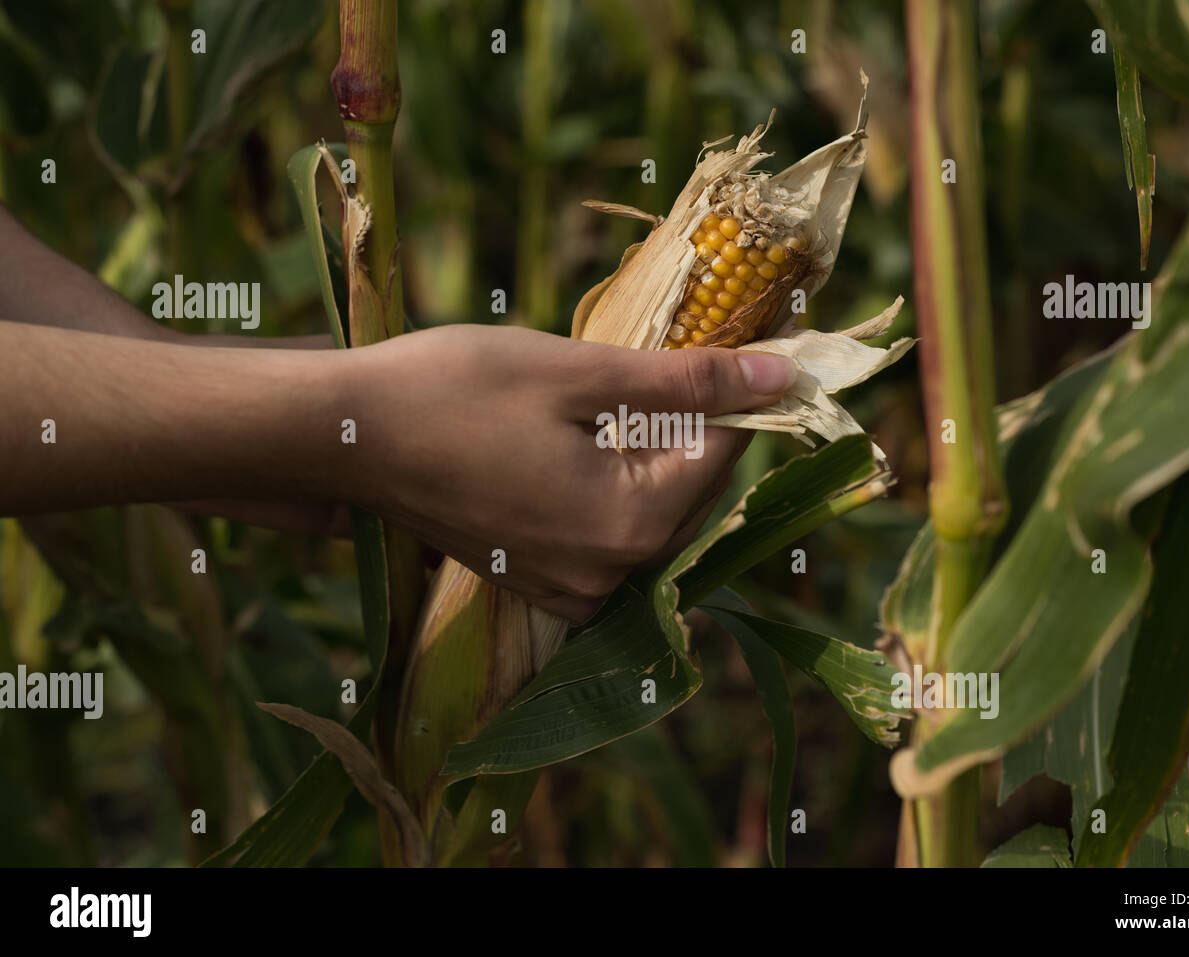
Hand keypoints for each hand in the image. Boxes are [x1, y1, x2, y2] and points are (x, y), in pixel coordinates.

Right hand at [338, 325, 797, 619]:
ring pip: (655, 521)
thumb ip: (689, 382)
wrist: (346, 437)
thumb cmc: (456, 390)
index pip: (722, 456)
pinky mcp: (540, 585)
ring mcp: (570, 590)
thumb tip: (783, 373)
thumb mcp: (581, 373)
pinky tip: (587, 446)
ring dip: (656, 461)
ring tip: (621, 400)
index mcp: (628, 524)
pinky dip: (617, 493)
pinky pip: (611, 543)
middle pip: (693, 496)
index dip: (735, 393)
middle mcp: (608, 576)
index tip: (731, 344)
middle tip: (671, 365)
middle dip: (696, 430)